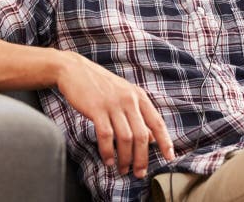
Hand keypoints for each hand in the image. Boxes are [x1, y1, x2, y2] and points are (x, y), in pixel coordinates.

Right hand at [55, 50, 174, 178]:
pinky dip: (108, 151)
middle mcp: (128, 99)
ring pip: (126, 138)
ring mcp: (113, 104)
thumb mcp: (123, 93)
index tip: (169, 157)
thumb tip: (152, 137)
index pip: (157, 122)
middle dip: (142, 158)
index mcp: (138, 96)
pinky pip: (106, 135)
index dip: (165, 141)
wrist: (74, 70)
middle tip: (139, 173)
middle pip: (142, 135)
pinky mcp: (96, 109)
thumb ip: (137, 113)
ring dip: (125, 158)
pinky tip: (108, 160)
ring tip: (122, 169)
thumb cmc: (99, 84)